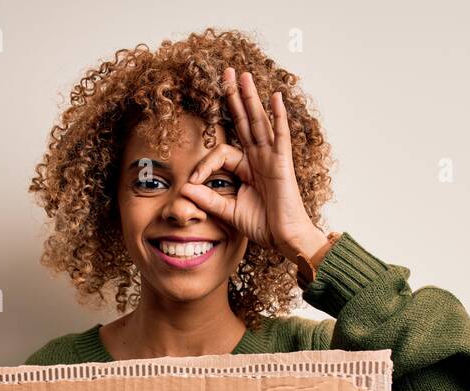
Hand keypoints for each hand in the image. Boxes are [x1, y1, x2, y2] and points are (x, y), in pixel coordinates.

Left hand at [179, 67, 326, 261]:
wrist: (285, 239)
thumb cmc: (262, 225)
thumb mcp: (227, 211)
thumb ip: (207, 200)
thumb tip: (184, 190)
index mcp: (246, 168)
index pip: (221, 152)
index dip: (204, 165)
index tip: (192, 183)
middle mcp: (259, 158)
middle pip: (245, 121)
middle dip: (235, 98)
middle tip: (226, 73)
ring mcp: (272, 157)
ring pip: (259, 121)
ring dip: (251, 98)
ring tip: (243, 75)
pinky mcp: (282, 163)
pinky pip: (280, 135)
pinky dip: (278, 115)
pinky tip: (275, 97)